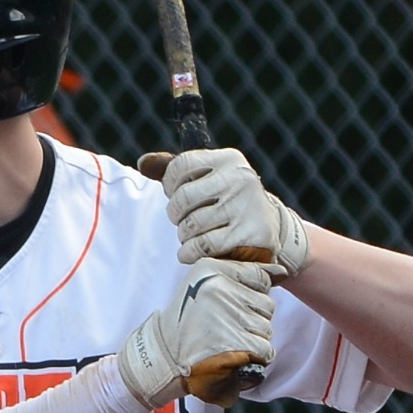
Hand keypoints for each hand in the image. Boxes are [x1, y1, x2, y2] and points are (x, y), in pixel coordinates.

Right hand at [117, 258, 276, 409]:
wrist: (166, 355)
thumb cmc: (189, 318)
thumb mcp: (203, 282)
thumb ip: (240, 273)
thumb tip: (281, 270)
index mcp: (213, 270)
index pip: (260, 276)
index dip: (251, 295)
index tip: (232, 306)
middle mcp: (221, 290)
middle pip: (267, 304)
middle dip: (252, 318)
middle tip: (225, 325)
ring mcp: (230, 317)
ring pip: (267, 328)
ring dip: (252, 338)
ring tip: (225, 339)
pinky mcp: (237, 344)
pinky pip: (265, 349)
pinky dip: (253, 356)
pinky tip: (232, 354)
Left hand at [137, 149, 308, 277]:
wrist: (269, 227)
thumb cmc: (227, 198)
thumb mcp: (206, 177)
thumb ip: (173, 169)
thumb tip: (143, 162)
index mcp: (228, 159)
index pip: (180, 165)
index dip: (169, 184)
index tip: (175, 194)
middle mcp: (240, 179)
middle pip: (182, 198)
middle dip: (175, 214)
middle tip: (183, 219)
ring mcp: (247, 207)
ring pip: (190, 225)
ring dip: (183, 235)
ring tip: (191, 235)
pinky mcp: (251, 236)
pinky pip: (203, 247)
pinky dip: (190, 252)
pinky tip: (192, 251)